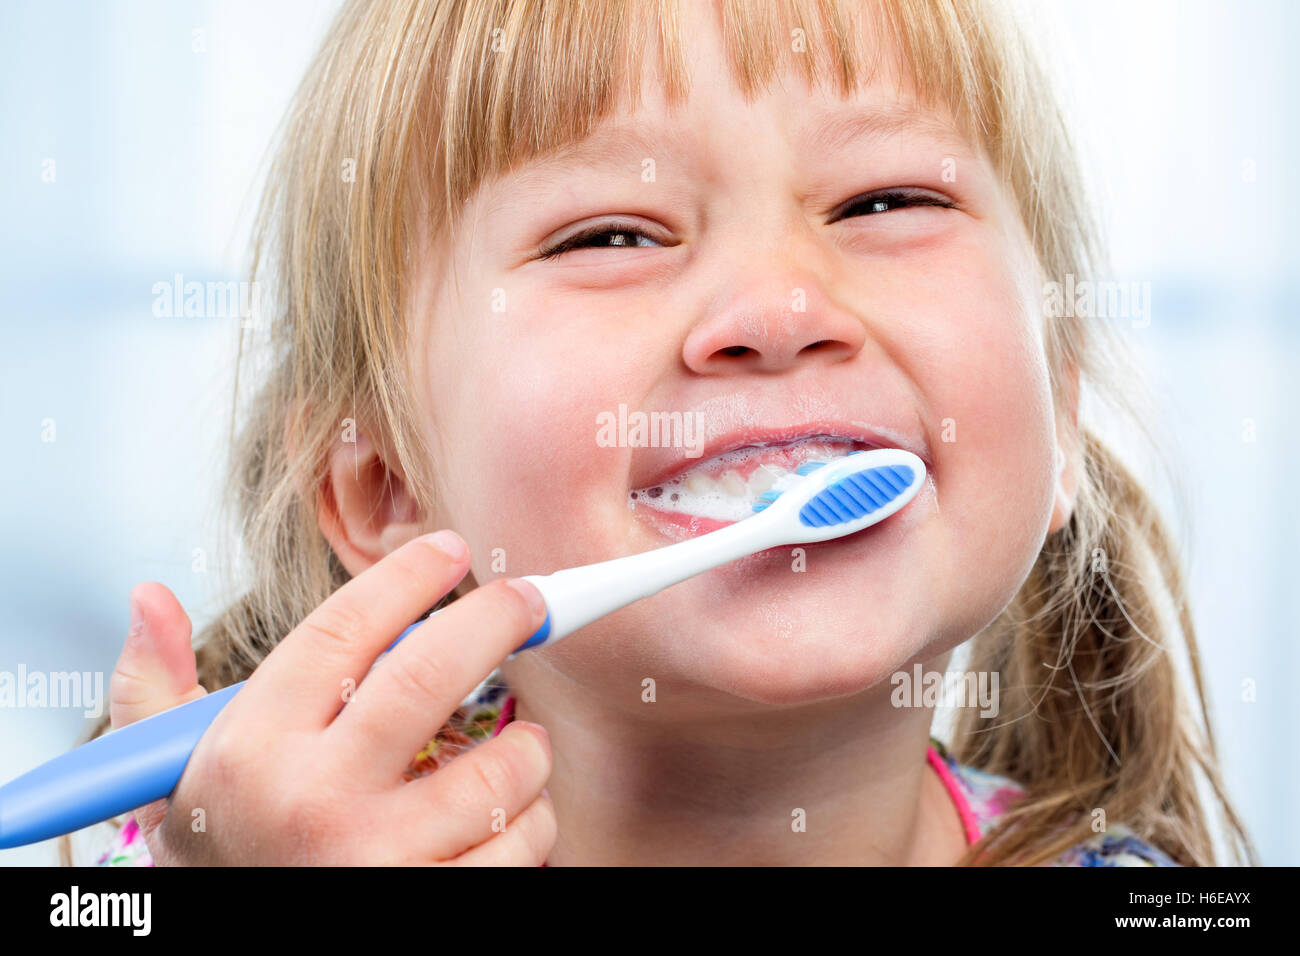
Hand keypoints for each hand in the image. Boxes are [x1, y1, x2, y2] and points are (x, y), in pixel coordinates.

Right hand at [108, 532, 555, 864]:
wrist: (236, 950)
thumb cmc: (227, 849)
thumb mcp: (166, 775)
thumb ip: (155, 685)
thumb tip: (151, 596)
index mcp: (253, 752)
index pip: (341, 632)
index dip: (407, 577)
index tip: (450, 549)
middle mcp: (315, 805)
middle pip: (427, 678)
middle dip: (494, 620)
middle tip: (527, 601)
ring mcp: (379, 864)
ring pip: (498, 771)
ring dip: (526, 747)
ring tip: (516, 745)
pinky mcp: (433, 905)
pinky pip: (520, 843)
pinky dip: (530, 819)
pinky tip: (504, 816)